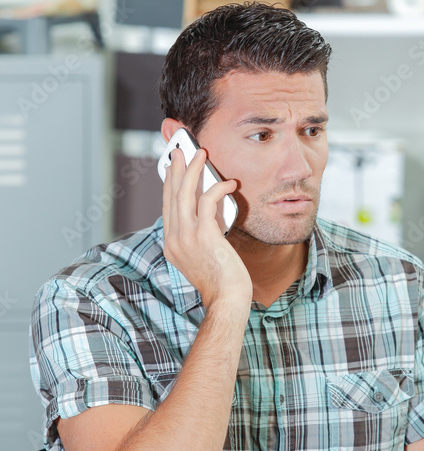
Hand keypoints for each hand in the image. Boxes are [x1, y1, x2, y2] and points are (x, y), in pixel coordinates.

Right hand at [162, 147, 251, 310]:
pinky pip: (207, 202)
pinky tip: (229, 183)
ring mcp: (186, 238)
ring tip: (200, 153)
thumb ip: (202, 232)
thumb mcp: (204, 254)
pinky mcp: (204, 236)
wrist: (226, 300)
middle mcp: (174, 239)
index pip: (167, 207)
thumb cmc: (222, 280)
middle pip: (172, 196)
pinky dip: (218, 188)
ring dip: (193, 170)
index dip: (170, 184)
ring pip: (185, 194)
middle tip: (179, 150)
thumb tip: (211, 207)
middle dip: (175, 169)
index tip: (173, 167)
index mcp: (171, 244)